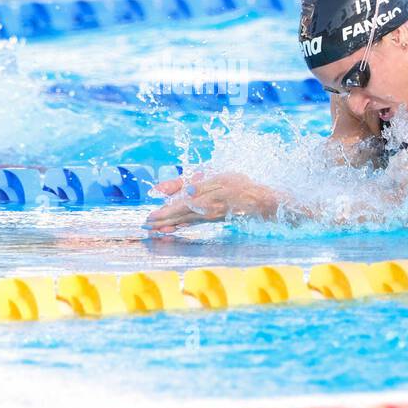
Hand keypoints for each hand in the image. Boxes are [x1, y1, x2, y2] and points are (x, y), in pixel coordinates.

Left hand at [143, 171, 280, 232]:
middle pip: (180, 215)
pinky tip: (175, 227)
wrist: (261, 203)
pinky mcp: (214, 218)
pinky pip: (194, 222)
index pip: (180, 205)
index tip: (151, 217)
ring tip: (156, 228)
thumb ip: (202, 185)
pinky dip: (182, 225)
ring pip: (185, 220)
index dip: (165, 212)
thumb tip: (185, 191)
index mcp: (206, 197)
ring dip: (169, 224)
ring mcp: (210, 216)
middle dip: (162, 221)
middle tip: (147, 226)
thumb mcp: (222, 179)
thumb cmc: (242, 187)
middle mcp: (206, 209)